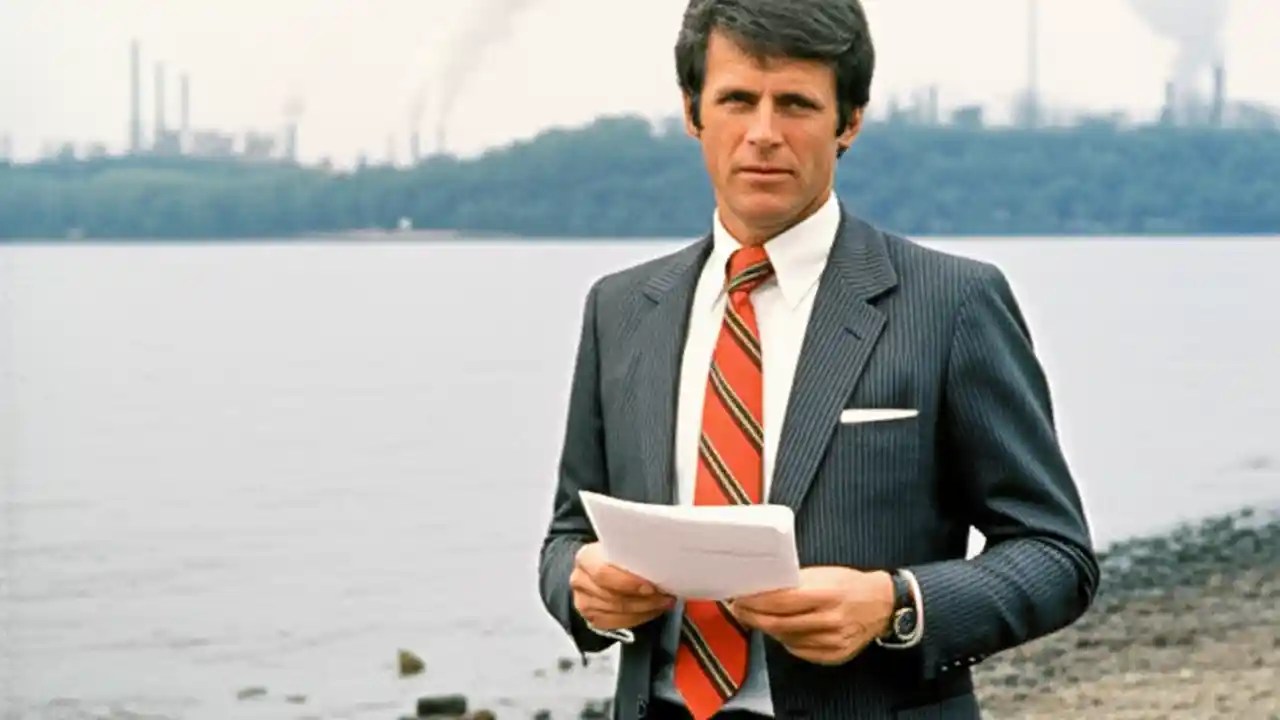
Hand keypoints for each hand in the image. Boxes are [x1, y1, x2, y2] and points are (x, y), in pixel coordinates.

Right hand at [570, 542, 675, 631]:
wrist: (601, 569)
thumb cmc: (617, 556)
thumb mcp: (622, 548)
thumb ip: (634, 554)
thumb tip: (662, 563)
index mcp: (586, 558)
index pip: (603, 573)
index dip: (628, 583)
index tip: (651, 587)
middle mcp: (580, 580)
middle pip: (613, 596)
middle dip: (644, 599)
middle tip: (666, 597)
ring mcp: (583, 602)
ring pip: (618, 612)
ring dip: (645, 609)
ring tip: (663, 602)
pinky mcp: (591, 618)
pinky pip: (617, 623)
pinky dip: (639, 618)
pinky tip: (652, 610)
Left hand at [729, 566, 893, 665]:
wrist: (882, 604)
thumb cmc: (850, 584)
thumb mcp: (823, 574)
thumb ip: (795, 582)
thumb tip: (763, 588)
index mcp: (825, 594)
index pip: (779, 601)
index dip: (755, 602)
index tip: (739, 598)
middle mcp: (829, 620)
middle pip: (778, 623)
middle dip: (752, 617)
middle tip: (739, 610)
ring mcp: (832, 640)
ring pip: (786, 638)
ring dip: (767, 628)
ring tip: (757, 618)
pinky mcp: (834, 655)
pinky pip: (799, 650)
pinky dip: (785, 640)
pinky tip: (780, 630)